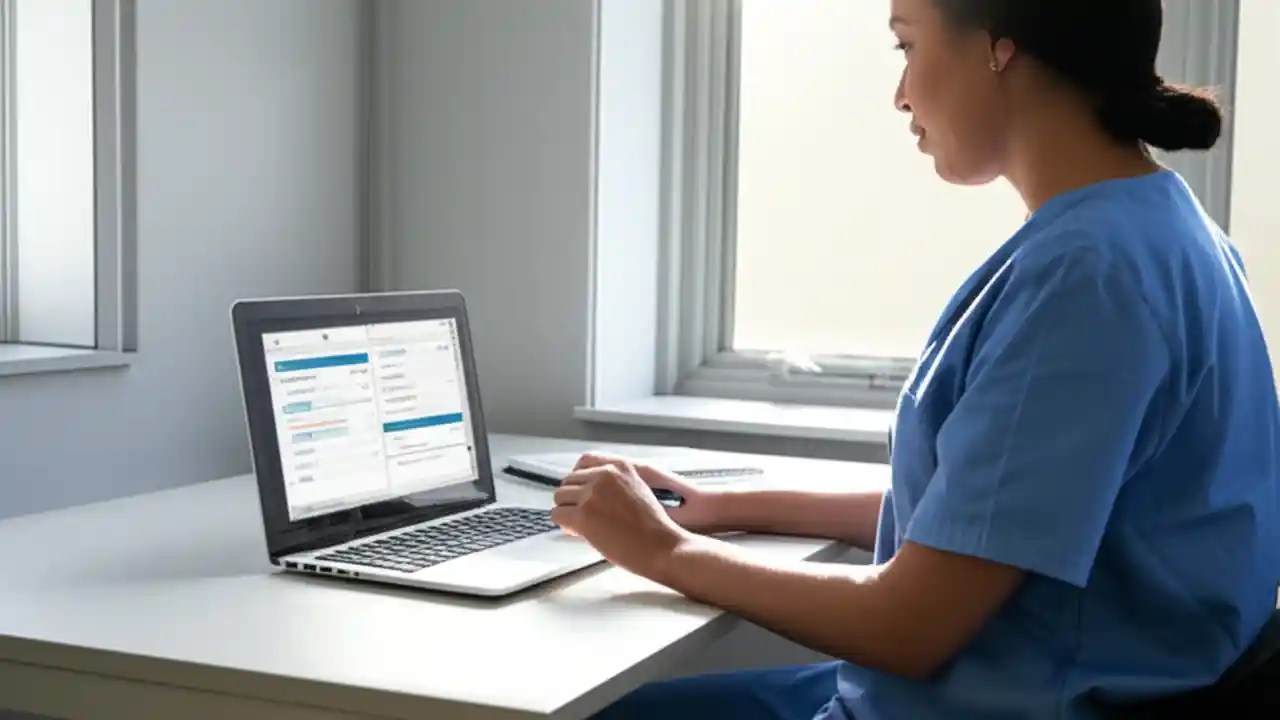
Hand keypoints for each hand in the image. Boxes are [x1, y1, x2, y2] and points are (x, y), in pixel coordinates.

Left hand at [569, 453, 726, 532]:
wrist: (663, 547)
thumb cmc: (654, 527)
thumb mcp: (639, 490)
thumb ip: (615, 485)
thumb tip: (590, 492)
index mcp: (620, 466)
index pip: (584, 461)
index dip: (579, 478)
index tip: (580, 491)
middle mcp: (604, 474)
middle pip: (569, 480)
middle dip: (573, 498)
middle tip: (582, 514)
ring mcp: (592, 494)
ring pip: (560, 497)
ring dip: (567, 510)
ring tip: (580, 524)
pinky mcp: (583, 515)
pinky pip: (558, 515)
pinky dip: (564, 525)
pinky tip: (578, 532)